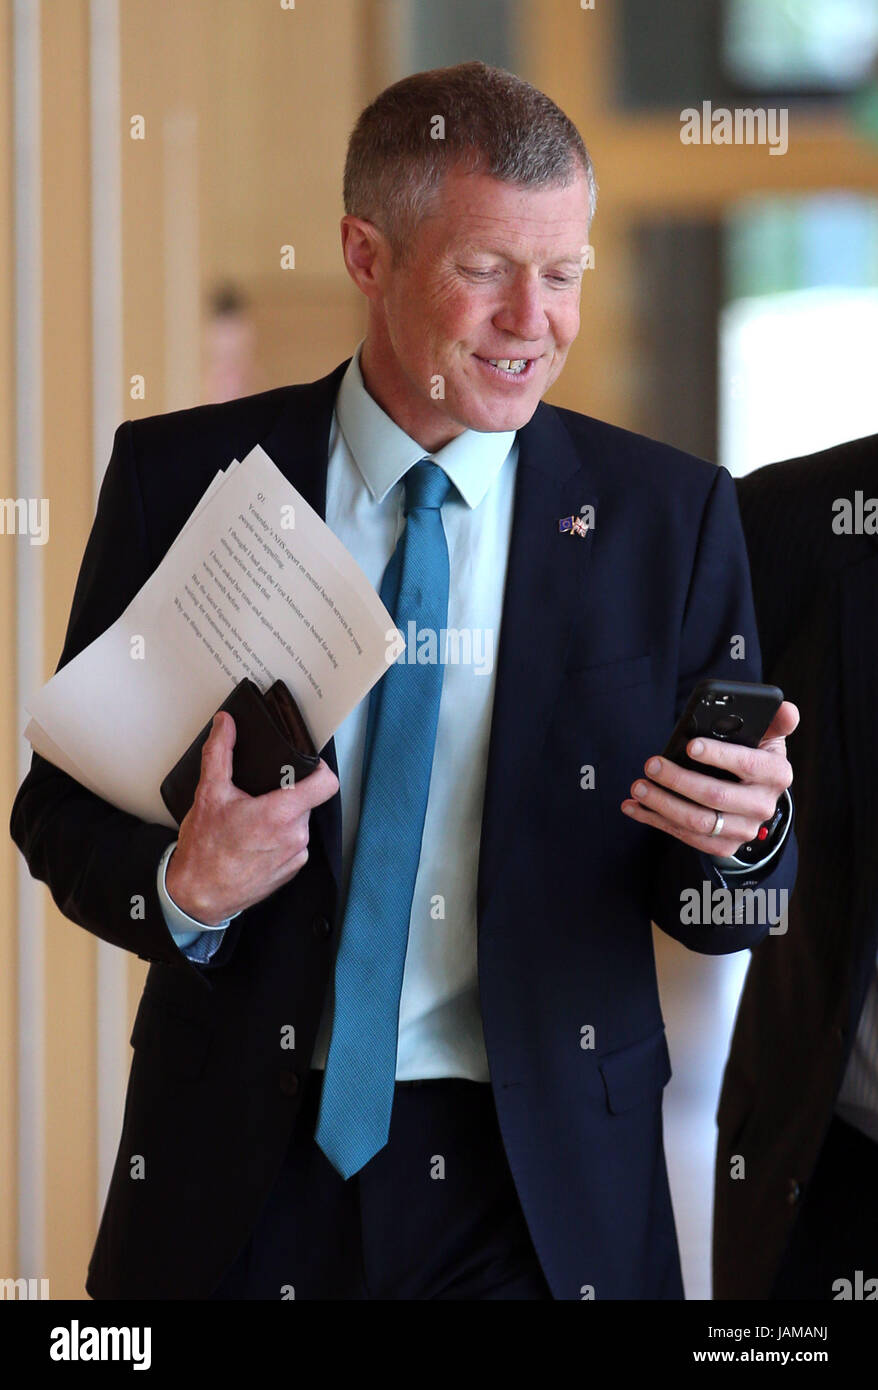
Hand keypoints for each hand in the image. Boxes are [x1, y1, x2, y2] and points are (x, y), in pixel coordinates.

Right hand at [165, 710, 338, 924]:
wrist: (198, 895)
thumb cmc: (204, 851)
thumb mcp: (209, 793)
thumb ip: (220, 753)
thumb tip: (226, 725)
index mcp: (280, 814)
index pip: (326, 784)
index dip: (321, 770)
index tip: (308, 765)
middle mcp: (295, 836)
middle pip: (306, 801)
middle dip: (286, 795)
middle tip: (260, 795)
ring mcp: (295, 856)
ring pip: (298, 823)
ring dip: (281, 818)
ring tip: (252, 820)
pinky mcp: (291, 871)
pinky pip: (293, 844)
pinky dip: (278, 839)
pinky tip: (254, 841)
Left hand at [620, 700, 798, 857]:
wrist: (754, 795)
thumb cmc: (753, 754)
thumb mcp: (768, 735)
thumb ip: (776, 720)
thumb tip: (787, 709)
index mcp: (776, 773)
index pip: (747, 764)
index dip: (719, 755)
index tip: (690, 746)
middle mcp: (763, 806)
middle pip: (716, 796)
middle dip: (679, 780)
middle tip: (651, 765)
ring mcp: (743, 830)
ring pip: (698, 821)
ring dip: (662, 804)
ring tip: (637, 786)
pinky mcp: (723, 846)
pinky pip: (685, 837)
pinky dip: (655, 821)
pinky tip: (634, 807)